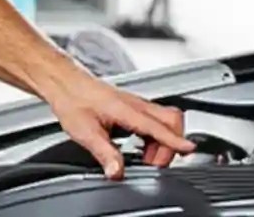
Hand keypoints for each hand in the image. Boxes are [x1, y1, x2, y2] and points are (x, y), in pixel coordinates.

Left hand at [45, 71, 195, 178]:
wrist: (64, 82)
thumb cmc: (72, 100)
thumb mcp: (85, 132)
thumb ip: (104, 153)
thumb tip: (117, 171)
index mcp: (126, 110)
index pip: (158, 126)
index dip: (175, 141)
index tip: (189, 150)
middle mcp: (136, 105)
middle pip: (172, 119)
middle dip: (172, 144)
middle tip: (155, 163)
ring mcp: (136, 104)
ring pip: (166, 120)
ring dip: (164, 142)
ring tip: (147, 159)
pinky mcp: (133, 106)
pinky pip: (156, 120)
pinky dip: (157, 136)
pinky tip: (142, 146)